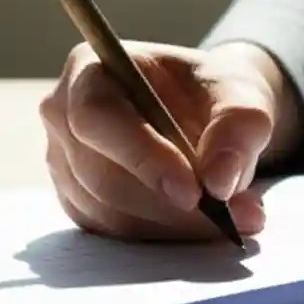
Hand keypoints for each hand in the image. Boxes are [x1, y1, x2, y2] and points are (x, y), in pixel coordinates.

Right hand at [39, 40, 302, 240]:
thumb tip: (220, 180)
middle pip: (102, 176)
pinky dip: (167, 235)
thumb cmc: (211, 91)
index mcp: (90, 68)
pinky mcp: (78, 202)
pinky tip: (206, 222)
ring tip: (240, 216)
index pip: (97, 117)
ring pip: (112, 214)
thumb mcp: (240, 92)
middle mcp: (63, 116)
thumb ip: (237, 126)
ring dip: (178, 225)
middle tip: (240, 214)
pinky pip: (116, 234)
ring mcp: (64, 164)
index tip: (193, 192)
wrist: (205, 112)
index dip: (141, 156)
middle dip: (172, 205)